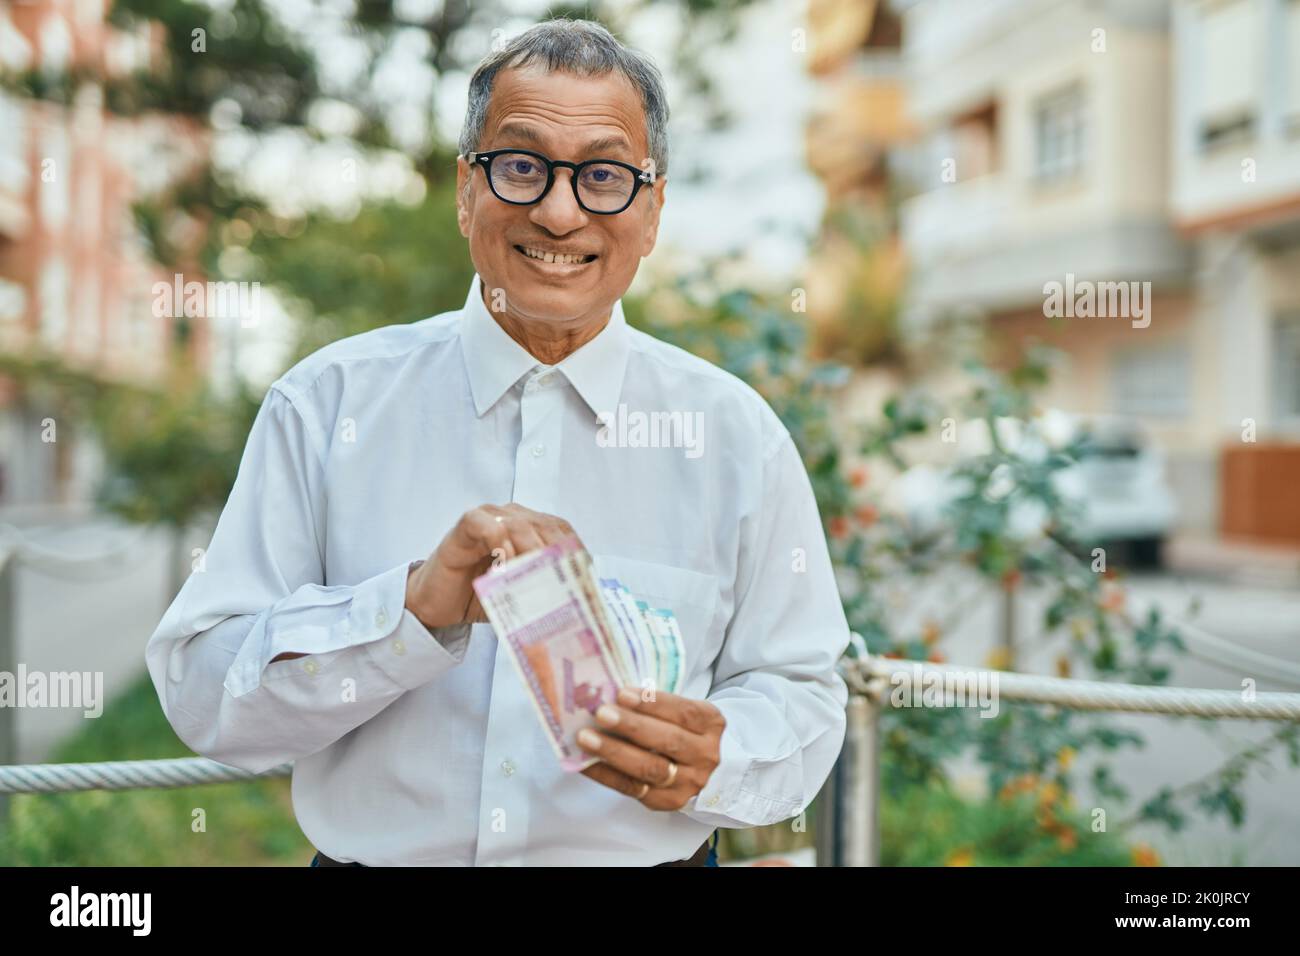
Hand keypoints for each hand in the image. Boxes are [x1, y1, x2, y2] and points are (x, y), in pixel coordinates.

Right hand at [405, 503, 582, 628]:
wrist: (437, 606)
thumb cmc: (479, 597)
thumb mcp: (521, 595)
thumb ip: (545, 590)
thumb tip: (578, 602)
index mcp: (531, 529)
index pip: (562, 532)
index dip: (574, 553)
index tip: (583, 580)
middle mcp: (513, 517)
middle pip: (545, 526)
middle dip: (556, 557)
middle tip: (560, 586)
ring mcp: (489, 518)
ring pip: (520, 524)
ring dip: (530, 553)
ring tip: (532, 581)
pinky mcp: (465, 525)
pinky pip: (487, 525)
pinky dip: (500, 546)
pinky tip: (503, 570)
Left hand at [577, 687, 724, 810]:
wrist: (707, 768)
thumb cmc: (684, 729)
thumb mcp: (682, 712)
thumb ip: (655, 705)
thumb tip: (609, 693)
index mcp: (711, 724)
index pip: (683, 712)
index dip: (652, 703)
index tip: (622, 693)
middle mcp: (705, 755)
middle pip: (668, 741)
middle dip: (631, 726)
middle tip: (601, 713)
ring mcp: (689, 782)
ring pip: (651, 768)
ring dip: (615, 752)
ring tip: (586, 738)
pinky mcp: (668, 801)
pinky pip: (633, 788)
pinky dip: (606, 774)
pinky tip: (585, 761)